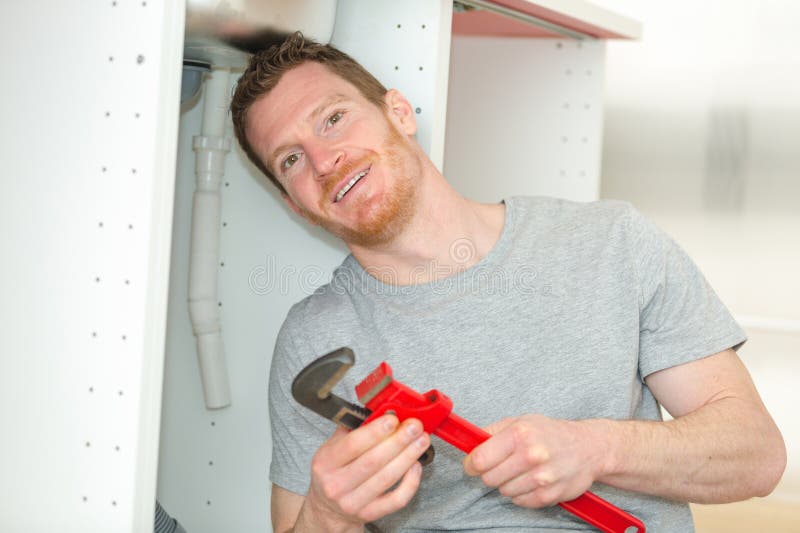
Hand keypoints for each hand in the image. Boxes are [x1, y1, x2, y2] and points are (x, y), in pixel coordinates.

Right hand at [298, 415, 430, 530]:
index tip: (394, 419)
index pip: (352, 444)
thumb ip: (354, 428)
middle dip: (399, 441)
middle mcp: (336, 484)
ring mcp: (353, 502)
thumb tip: (383, 411)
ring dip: (409, 456)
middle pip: (373, 461)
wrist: (327, 508)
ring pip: (387, 478)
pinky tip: (416, 465)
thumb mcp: (333, 446)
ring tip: (421, 441)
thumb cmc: (334, 471)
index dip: (376, 431)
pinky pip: (396, 499)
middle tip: (414, 427)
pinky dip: (410, 481)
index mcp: (325, 462)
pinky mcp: (369, 514)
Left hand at [462, 414, 607, 508]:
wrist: (588, 447)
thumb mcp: (520, 421)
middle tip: (502, 465)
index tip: (472, 464)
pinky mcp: (550, 495)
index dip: (470, 464)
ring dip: (508, 483)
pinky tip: (532, 480)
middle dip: (490, 473)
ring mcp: (542, 477)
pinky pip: (520, 501)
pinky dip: (522, 494)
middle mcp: (531, 455)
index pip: (480, 459)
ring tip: (522, 470)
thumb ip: (491, 432)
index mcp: (519, 434)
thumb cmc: (551, 433)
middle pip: (489, 478)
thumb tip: (468, 442)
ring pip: (504, 491)